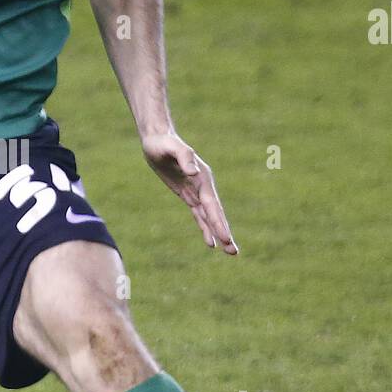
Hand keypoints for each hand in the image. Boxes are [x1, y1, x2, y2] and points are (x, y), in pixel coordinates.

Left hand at [140, 131, 237, 253]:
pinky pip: (199, 215)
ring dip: (219, 233)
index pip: (212, 205)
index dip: (218, 222)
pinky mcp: (188, 195)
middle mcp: (203, 187)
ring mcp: (197, 192)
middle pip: (216, 214)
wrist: (157, 139)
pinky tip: (211, 242)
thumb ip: (185, 159)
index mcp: (202, 178)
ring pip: (210, 217)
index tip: (226, 238)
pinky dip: (205, 228)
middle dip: (224, 232)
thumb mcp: (173, 148)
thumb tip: (193, 172)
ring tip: (230, 251)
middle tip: (234, 252)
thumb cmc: (164, 143)